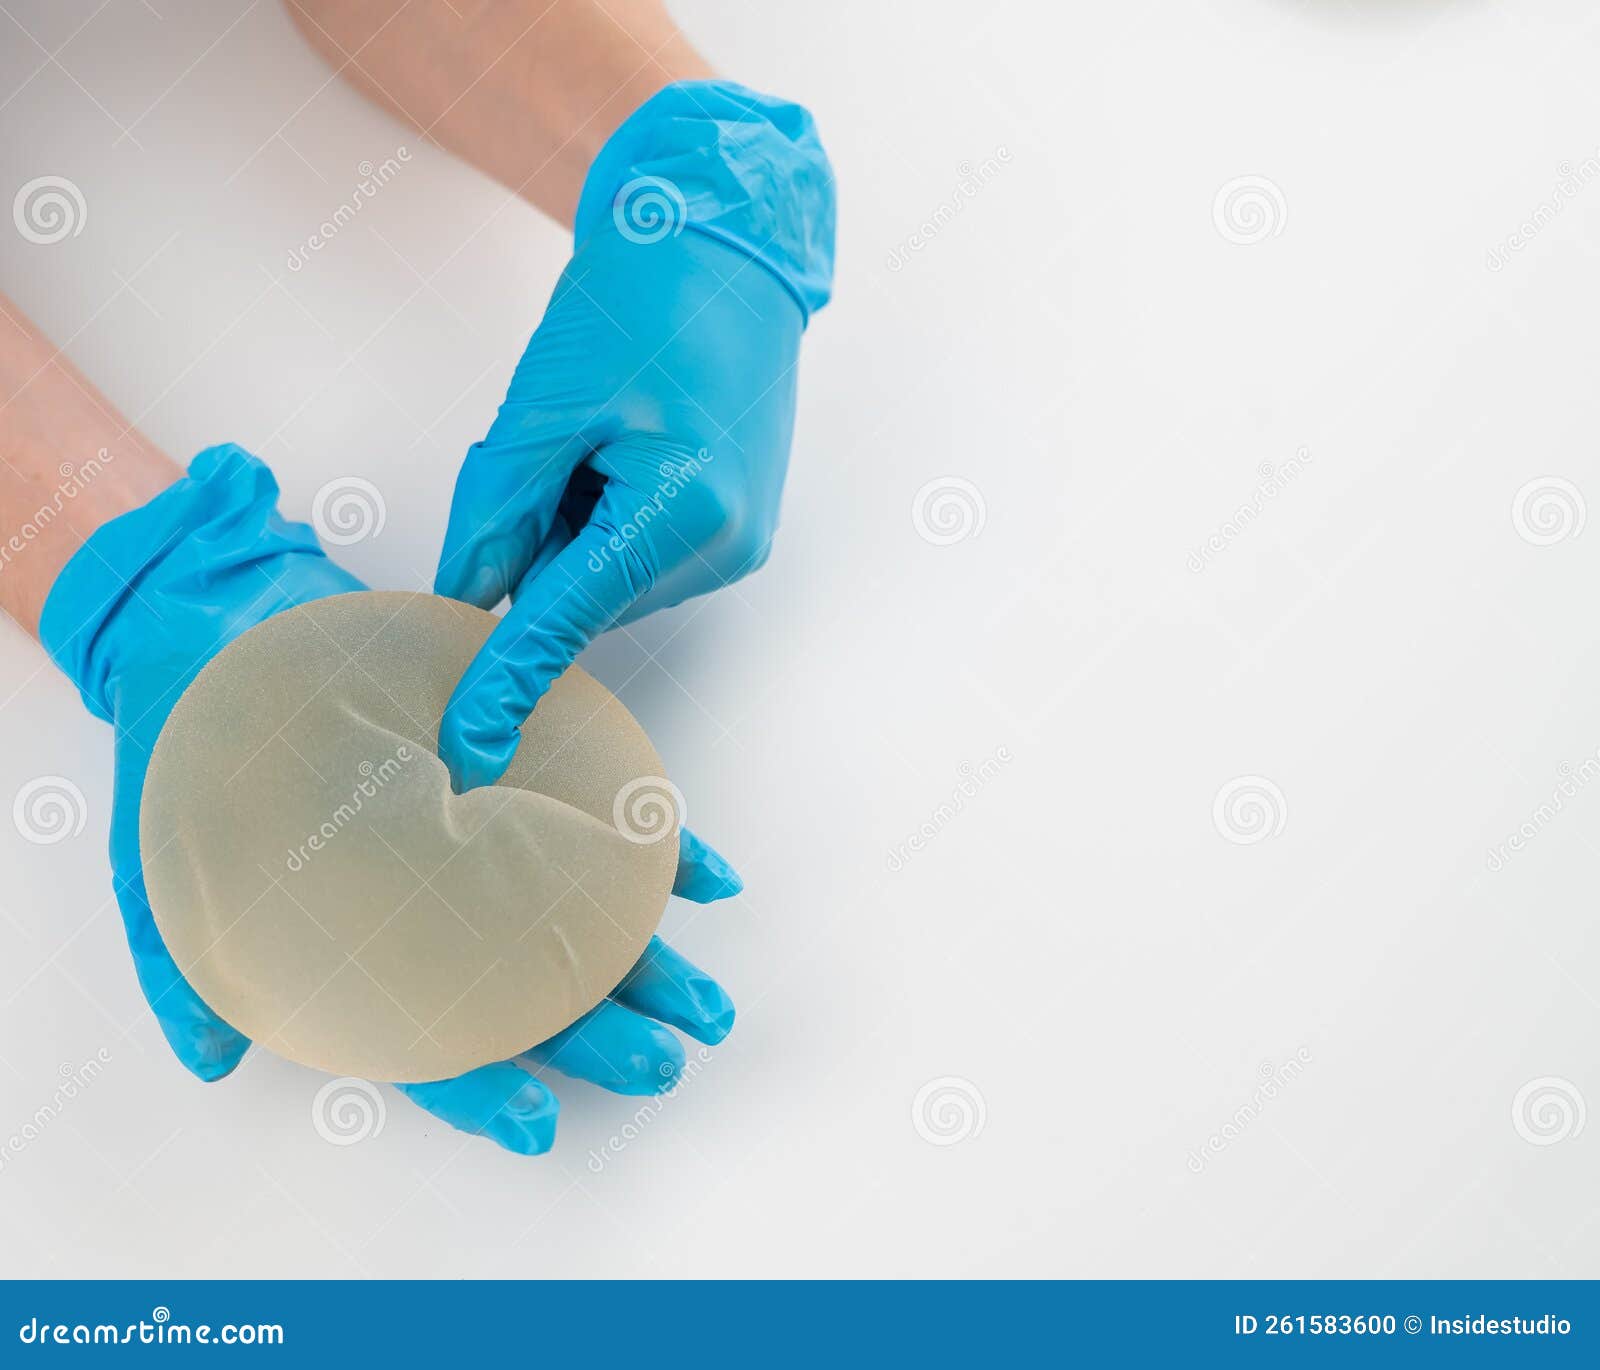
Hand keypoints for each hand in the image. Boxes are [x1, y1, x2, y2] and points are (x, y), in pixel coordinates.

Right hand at [40, 445, 738, 1153]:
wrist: (216, 617)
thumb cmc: (189, 748)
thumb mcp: (157, 858)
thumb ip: (183, 961)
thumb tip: (212, 1061)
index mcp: (362, 943)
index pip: (425, 1039)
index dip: (480, 1089)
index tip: (540, 1126)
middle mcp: (437, 902)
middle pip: (524, 988)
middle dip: (598, 1033)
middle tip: (665, 1063)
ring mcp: (481, 837)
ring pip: (576, 917)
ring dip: (648, 962)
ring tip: (708, 1007)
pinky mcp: (515, 767)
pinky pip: (597, 814)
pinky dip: (659, 851)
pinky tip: (714, 879)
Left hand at [435, 80, 834, 790]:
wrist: (730, 244)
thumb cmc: (646, 298)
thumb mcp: (546, 400)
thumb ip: (497, 508)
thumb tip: (463, 597)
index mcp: (686, 513)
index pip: (566, 618)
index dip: (504, 682)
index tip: (466, 748)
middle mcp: (724, 547)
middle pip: (584, 594)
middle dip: (538, 540)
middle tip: (548, 440)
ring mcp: (737, 543)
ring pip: (607, 577)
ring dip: (572, 524)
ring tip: (599, 428)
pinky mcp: (734, 528)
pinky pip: (639, 554)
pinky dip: (604, 515)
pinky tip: (622, 443)